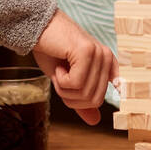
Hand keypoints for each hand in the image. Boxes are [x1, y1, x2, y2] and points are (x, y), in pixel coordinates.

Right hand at [31, 10, 118, 124]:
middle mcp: (107, 58)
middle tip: (61, 80)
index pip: (114, 91)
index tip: (112, 95)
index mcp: (106, 63)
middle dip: (72, 98)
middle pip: (95, 100)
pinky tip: (58, 65)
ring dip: (64, 89)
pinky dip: (61, 81)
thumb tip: (95, 121)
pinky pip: (76, 83)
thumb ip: (81, 99)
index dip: (110, 97)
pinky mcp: (87, 52)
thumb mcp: (66, 81)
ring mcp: (99, 54)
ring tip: (59, 70)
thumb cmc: (51, 51)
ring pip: (85, 94)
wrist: (36, 28)